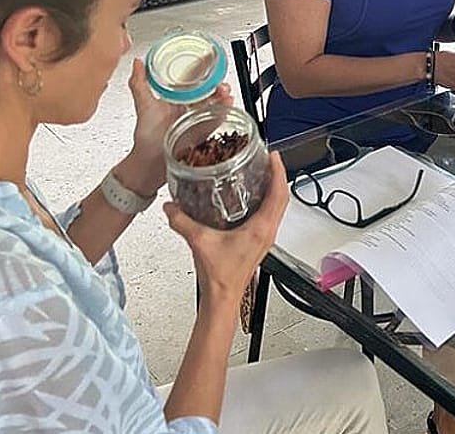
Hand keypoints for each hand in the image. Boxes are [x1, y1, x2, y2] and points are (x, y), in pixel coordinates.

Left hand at [119, 58, 233, 196]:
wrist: (151, 160)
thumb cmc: (147, 134)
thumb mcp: (143, 104)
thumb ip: (139, 83)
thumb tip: (137, 62)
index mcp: (177, 99)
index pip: (194, 83)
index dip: (204, 75)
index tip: (210, 68)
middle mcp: (188, 108)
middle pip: (209, 93)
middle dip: (218, 85)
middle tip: (221, 83)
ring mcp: (197, 120)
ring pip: (215, 105)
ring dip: (224, 97)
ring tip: (226, 92)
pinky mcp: (203, 132)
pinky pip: (217, 120)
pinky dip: (224, 112)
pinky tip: (228, 106)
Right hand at [163, 153, 288, 305]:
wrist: (222, 297)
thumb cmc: (220, 277)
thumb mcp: (199, 242)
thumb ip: (182, 221)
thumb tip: (171, 207)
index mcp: (261, 229)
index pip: (279, 194)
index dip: (278, 172)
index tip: (273, 156)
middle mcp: (267, 232)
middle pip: (283, 197)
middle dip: (278, 175)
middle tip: (269, 159)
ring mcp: (265, 237)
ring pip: (278, 206)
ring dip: (274, 187)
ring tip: (264, 172)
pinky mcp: (259, 241)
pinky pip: (269, 214)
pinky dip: (266, 200)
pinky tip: (252, 196)